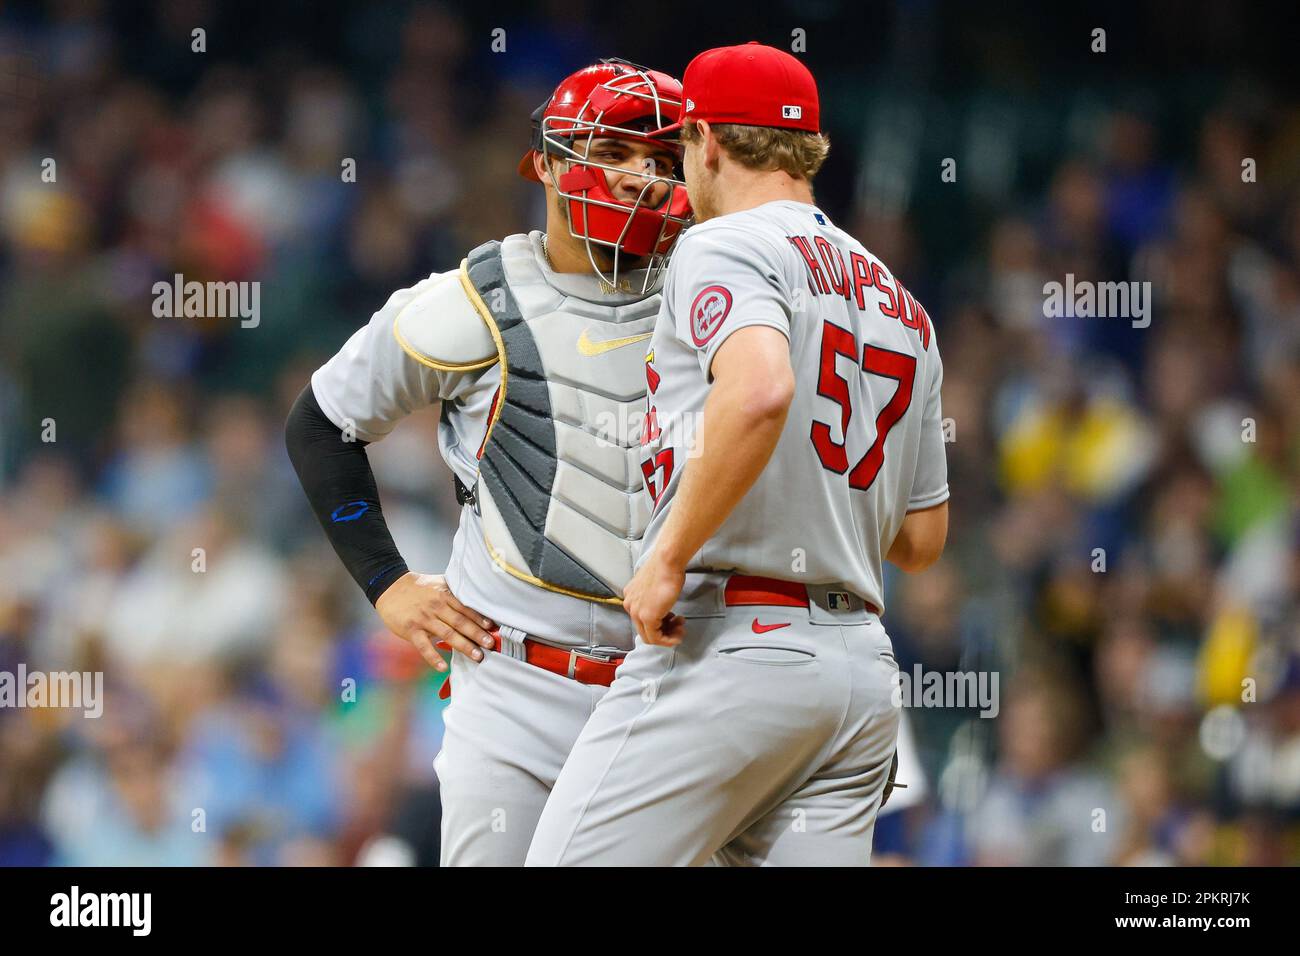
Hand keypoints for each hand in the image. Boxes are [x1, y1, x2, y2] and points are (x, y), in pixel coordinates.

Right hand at [375, 572, 495, 670]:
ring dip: (463, 646)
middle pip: (460, 622)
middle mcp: (436, 607)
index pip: (465, 609)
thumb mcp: (439, 583)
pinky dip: (433, 657)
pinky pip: (423, 646)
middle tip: (490, 644)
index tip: (492, 628)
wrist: (390, 586)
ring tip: (477, 656)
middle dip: (476, 634)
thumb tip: (477, 597)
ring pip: (446, 634)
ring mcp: (423, 619)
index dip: (480, 619)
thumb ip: (455, 591)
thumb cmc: (419, 587)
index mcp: (444, 596)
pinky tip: (442, 667)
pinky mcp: (410, 630)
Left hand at [622, 552, 686, 646]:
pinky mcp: (647, 617)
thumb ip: (654, 598)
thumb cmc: (666, 568)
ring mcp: (637, 613)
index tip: (674, 618)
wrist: (667, 562)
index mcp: (630, 598)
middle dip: (664, 631)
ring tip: (680, 628)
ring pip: (650, 637)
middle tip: (679, 626)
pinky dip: (669, 640)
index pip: (642, 619)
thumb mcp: (655, 586)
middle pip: (645, 629)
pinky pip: (656, 638)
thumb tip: (662, 608)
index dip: (660, 622)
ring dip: (668, 636)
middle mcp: (630, 606)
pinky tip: (678, 633)